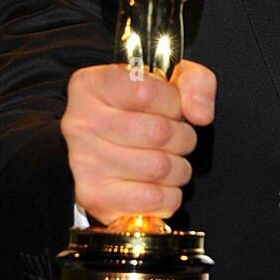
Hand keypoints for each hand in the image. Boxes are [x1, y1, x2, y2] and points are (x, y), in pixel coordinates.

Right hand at [60, 58, 215, 226]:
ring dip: (178, 167)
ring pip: (160, 168)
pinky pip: (154, 199)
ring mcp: (84, 162)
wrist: (111, 145)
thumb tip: (200, 113)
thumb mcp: (171, 80)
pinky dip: (168, 195)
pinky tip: (157, 183)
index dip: (173, 104)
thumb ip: (196, 83)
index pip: (148, 92)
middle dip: (181, 137)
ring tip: (166, 159)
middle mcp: (80, 123)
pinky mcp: (94, 196)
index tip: (170, 108)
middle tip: (174, 138)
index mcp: (91, 85)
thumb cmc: (139, 111)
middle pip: (157, 132)